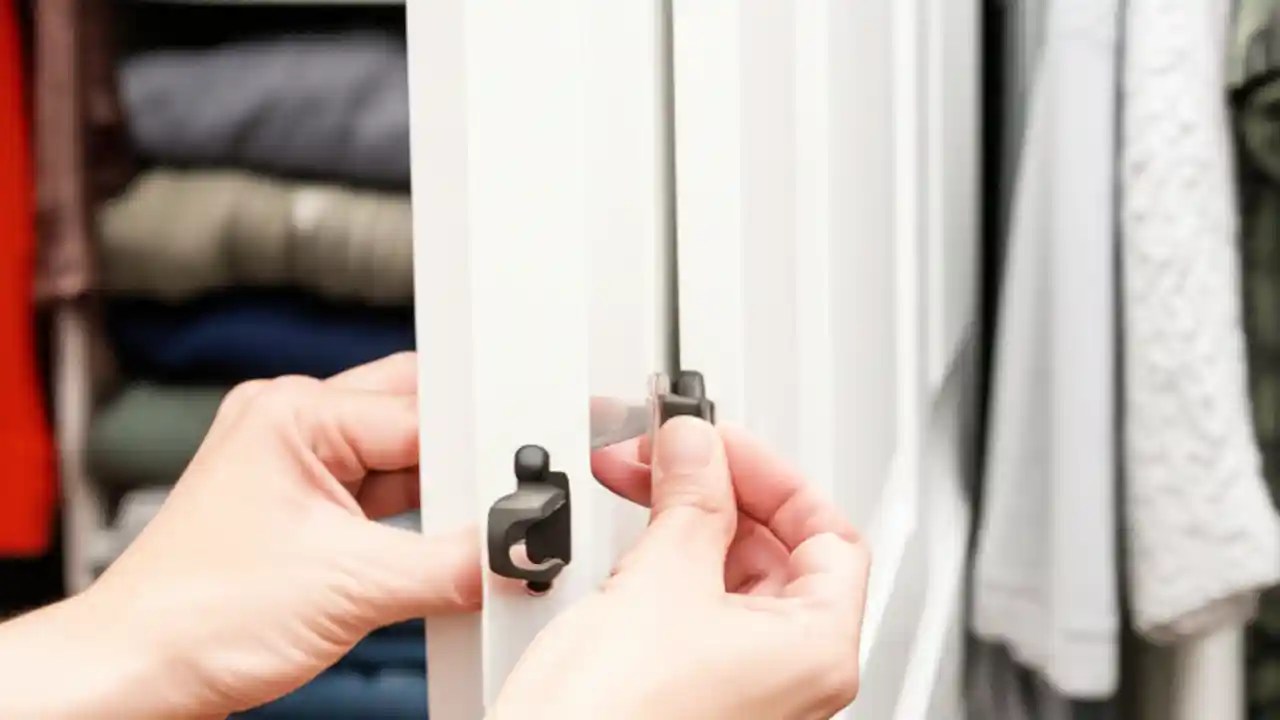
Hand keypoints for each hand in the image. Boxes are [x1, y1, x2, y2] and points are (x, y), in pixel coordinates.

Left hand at [14, 353, 479, 717]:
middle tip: (503, 504)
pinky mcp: (304, 513)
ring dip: (438, 500)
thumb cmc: (195, 618)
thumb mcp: (351, 587)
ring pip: (403, 463)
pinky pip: (383, 500)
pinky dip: (415, 527)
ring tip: (460, 538)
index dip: (478, 456)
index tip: (527, 487)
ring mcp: (296, 469)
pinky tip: (434, 553)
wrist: (137, 677)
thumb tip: (516, 554)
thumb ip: (452, 565)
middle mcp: (293, 426)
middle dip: (461, 465)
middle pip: (416, 421)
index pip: (421, 414)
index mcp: (293, 412)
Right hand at [493, 417, 870, 718]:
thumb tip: (695, 445)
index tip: (717, 442)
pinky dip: (665, 566)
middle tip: (664, 455)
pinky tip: (627, 545)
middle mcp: (790, 677)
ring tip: (637, 488)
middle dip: (716, 491)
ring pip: (729, 578)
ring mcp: (741, 688)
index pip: (828, 532)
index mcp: (817, 651)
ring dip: (685, 523)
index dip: (772, 474)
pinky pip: (694, 611)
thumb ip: (689, 499)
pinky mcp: (690, 692)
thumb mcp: (659, 582)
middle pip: (777, 550)